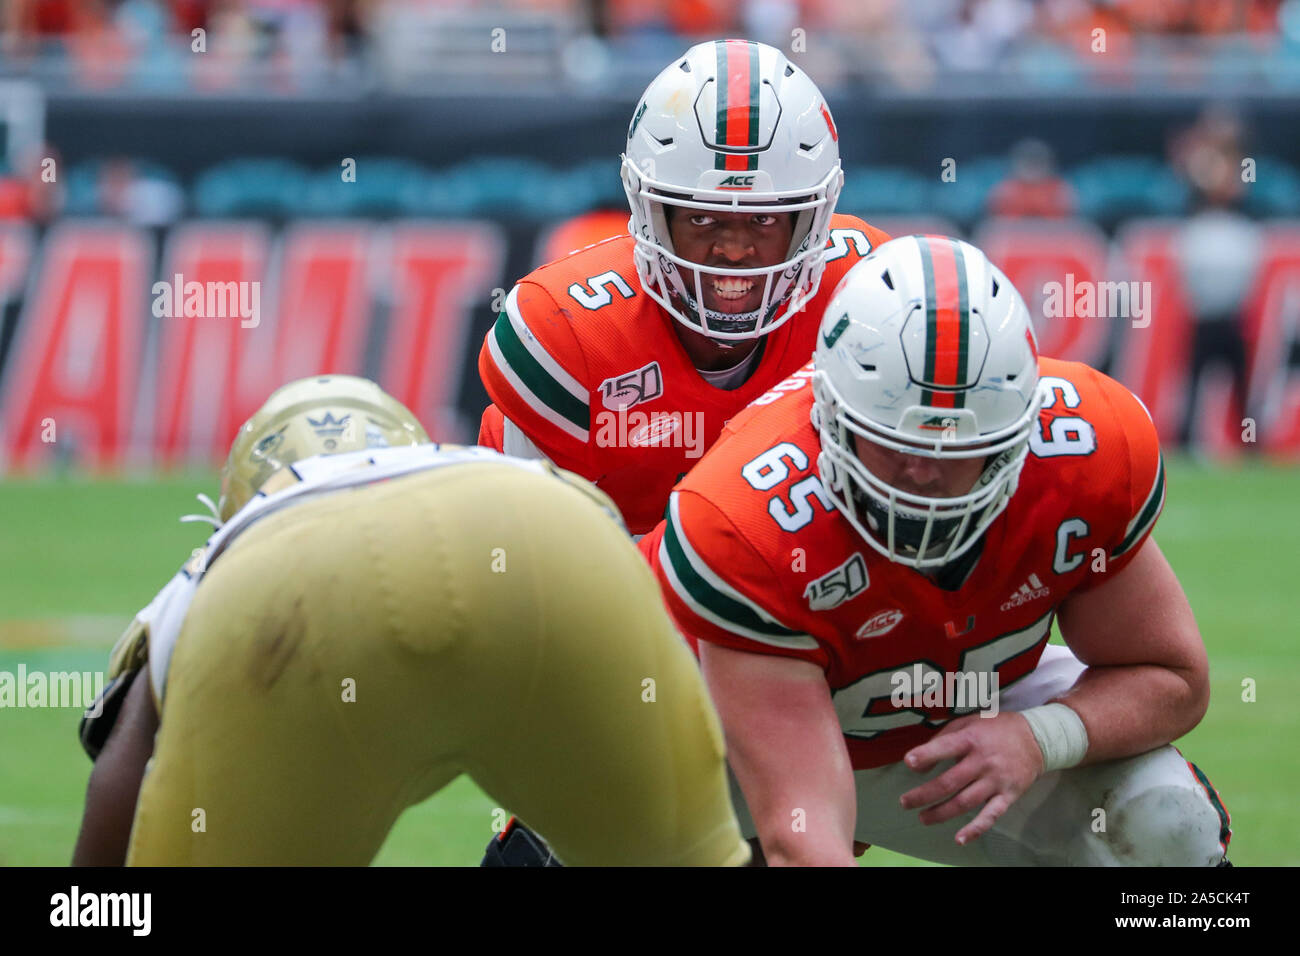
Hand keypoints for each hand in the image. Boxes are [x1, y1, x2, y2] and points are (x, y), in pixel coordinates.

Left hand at [898, 712, 1043, 845]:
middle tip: (905, 802)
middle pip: (950, 782)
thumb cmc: (995, 729)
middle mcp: (983, 761)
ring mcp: (996, 781)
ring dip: (941, 813)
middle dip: (924, 794)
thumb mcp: (968, 722)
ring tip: (923, 818)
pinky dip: (975, 829)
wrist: (1037, 738)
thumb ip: (943, 738)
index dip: (927, 755)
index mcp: (972, 739)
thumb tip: (920, 762)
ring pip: (965, 802)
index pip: (946, 747)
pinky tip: (960, 839)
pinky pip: (990, 816)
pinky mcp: (1007, 796)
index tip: (908, 762)